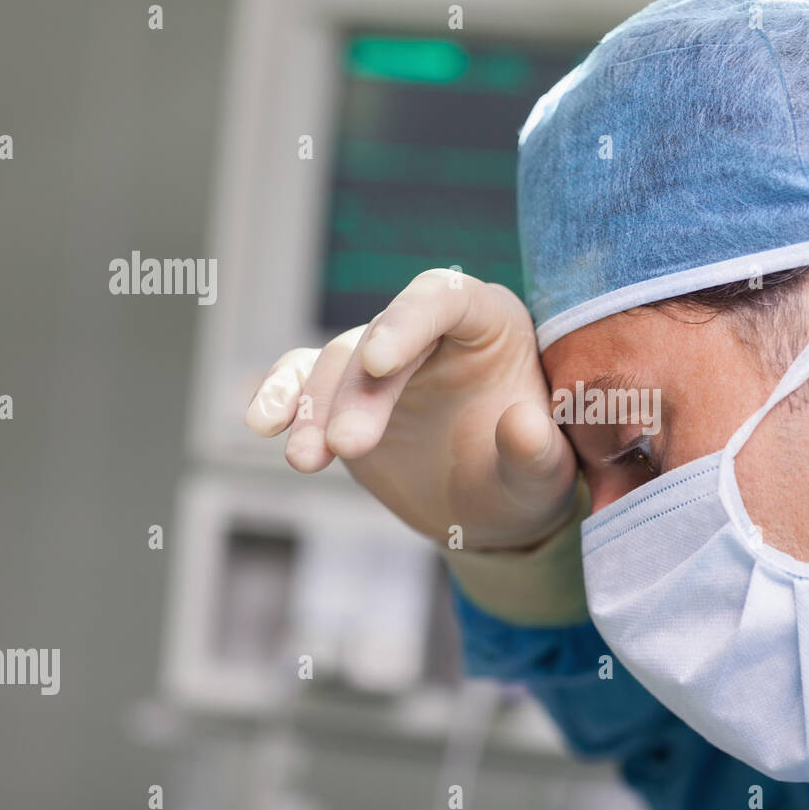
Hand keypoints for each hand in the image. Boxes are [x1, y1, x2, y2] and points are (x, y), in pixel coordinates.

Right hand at [244, 269, 578, 549]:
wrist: (493, 512)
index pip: (444, 297)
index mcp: (490, 323)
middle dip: (357, 392)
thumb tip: (521, 424)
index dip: (407, 320)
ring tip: (305, 461)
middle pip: (382, 338)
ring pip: (335, 361)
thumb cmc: (528, 483)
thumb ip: (536, 453)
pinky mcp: (345, 390)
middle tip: (348, 448)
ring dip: (314, 407)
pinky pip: (303, 378)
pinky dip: (282, 396)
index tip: (378, 362)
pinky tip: (263, 422)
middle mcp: (433, 328)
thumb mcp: (544, 479)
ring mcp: (384, 358)